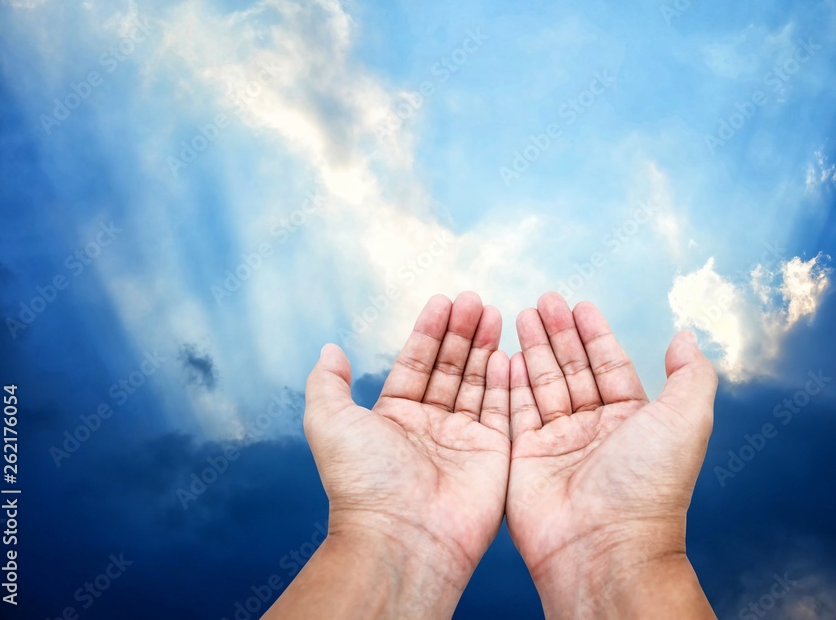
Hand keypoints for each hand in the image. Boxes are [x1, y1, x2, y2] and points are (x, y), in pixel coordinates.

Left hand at [268, 292, 509, 618]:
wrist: (403, 535)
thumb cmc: (363, 481)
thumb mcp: (328, 421)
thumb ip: (328, 383)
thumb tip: (330, 349)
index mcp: (393, 419)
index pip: (415, 364)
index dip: (428, 332)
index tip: (443, 301)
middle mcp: (429, 428)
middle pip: (450, 369)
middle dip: (461, 333)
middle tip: (475, 299)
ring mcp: (463, 441)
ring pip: (478, 384)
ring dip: (485, 347)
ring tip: (494, 312)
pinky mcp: (492, 455)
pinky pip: (503, 410)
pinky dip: (505, 381)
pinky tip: (507, 351)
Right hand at [506, 292, 717, 618]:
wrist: (603, 547)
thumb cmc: (648, 485)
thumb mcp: (686, 419)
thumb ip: (689, 374)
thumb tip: (686, 337)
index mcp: (633, 422)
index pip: (610, 365)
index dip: (595, 334)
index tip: (580, 304)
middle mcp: (596, 432)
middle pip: (573, 369)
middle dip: (559, 333)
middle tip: (544, 299)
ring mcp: (559, 445)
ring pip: (543, 385)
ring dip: (533, 349)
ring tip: (520, 313)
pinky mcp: (525, 459)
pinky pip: (516, 410)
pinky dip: (510, 382)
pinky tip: (505, 353)